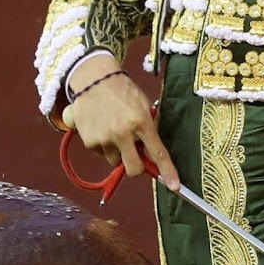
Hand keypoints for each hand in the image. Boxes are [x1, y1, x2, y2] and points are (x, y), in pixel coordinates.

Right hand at [63, 55, 178, 191]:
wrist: (93, 78)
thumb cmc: (122, 90)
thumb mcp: (143, 105)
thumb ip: (149, 127)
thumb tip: (152, 151)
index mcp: (141, 122)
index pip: (158, 153)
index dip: (168, 172)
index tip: (174, 186)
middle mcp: (123, 133)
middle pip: (134, 169)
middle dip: (136, 168)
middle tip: (134, 156)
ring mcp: (104, 138)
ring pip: (115, 161)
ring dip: (117, 152)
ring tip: (113, 130)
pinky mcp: (89, 140)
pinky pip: (100, 153)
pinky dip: (102, 145)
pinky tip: (101, 127)